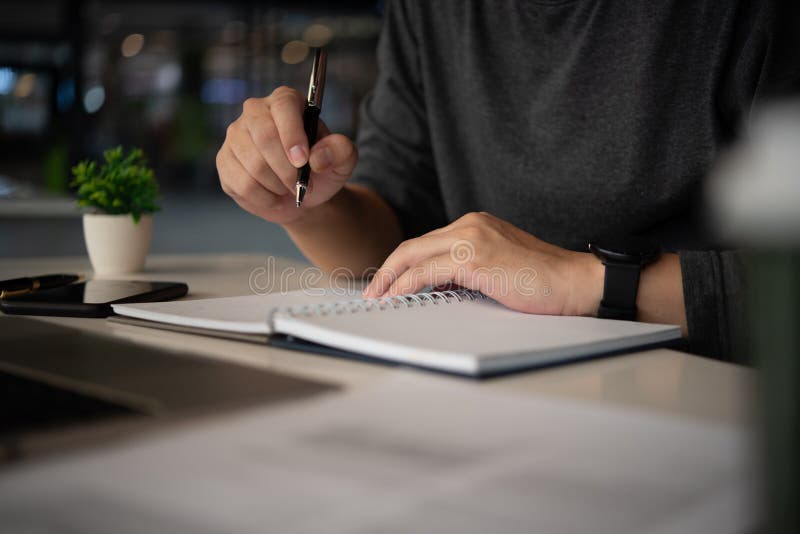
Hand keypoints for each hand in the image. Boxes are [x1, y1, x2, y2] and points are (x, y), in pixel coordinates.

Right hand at [216, 86, 357, 224]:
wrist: (301, 193)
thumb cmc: (321, 169)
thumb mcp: (343, 160)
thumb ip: (341, 151)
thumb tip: (318, 157)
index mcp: (286, 101)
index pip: (283, 106)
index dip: (292, 134)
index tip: (303, 161)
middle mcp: (255, 111)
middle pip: (264, 136)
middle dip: (287, 169)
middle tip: (303, 186)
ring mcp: (235, 136)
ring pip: (254, 165)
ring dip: (279, 185)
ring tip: (290, 188)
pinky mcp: (224, 161)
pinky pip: (242, 184)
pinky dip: (265, 198)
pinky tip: (274, 195)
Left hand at [362, 212, 603, 315]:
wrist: (577, 283)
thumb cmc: (544, 283)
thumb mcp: (498, 269)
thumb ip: (469, 270)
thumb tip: (438, 288)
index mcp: (476, 225)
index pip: (427, 243)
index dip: (402, 264)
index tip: (388, 283)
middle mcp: (470, 225)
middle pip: (413, 246)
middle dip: (386, 270)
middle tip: (372, 292)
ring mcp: (471, 238)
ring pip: (413, 255)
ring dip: (389, 278)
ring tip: (377, 298)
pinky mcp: (474, 258)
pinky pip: (426, 272)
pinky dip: (405, 285)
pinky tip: (395, 298)